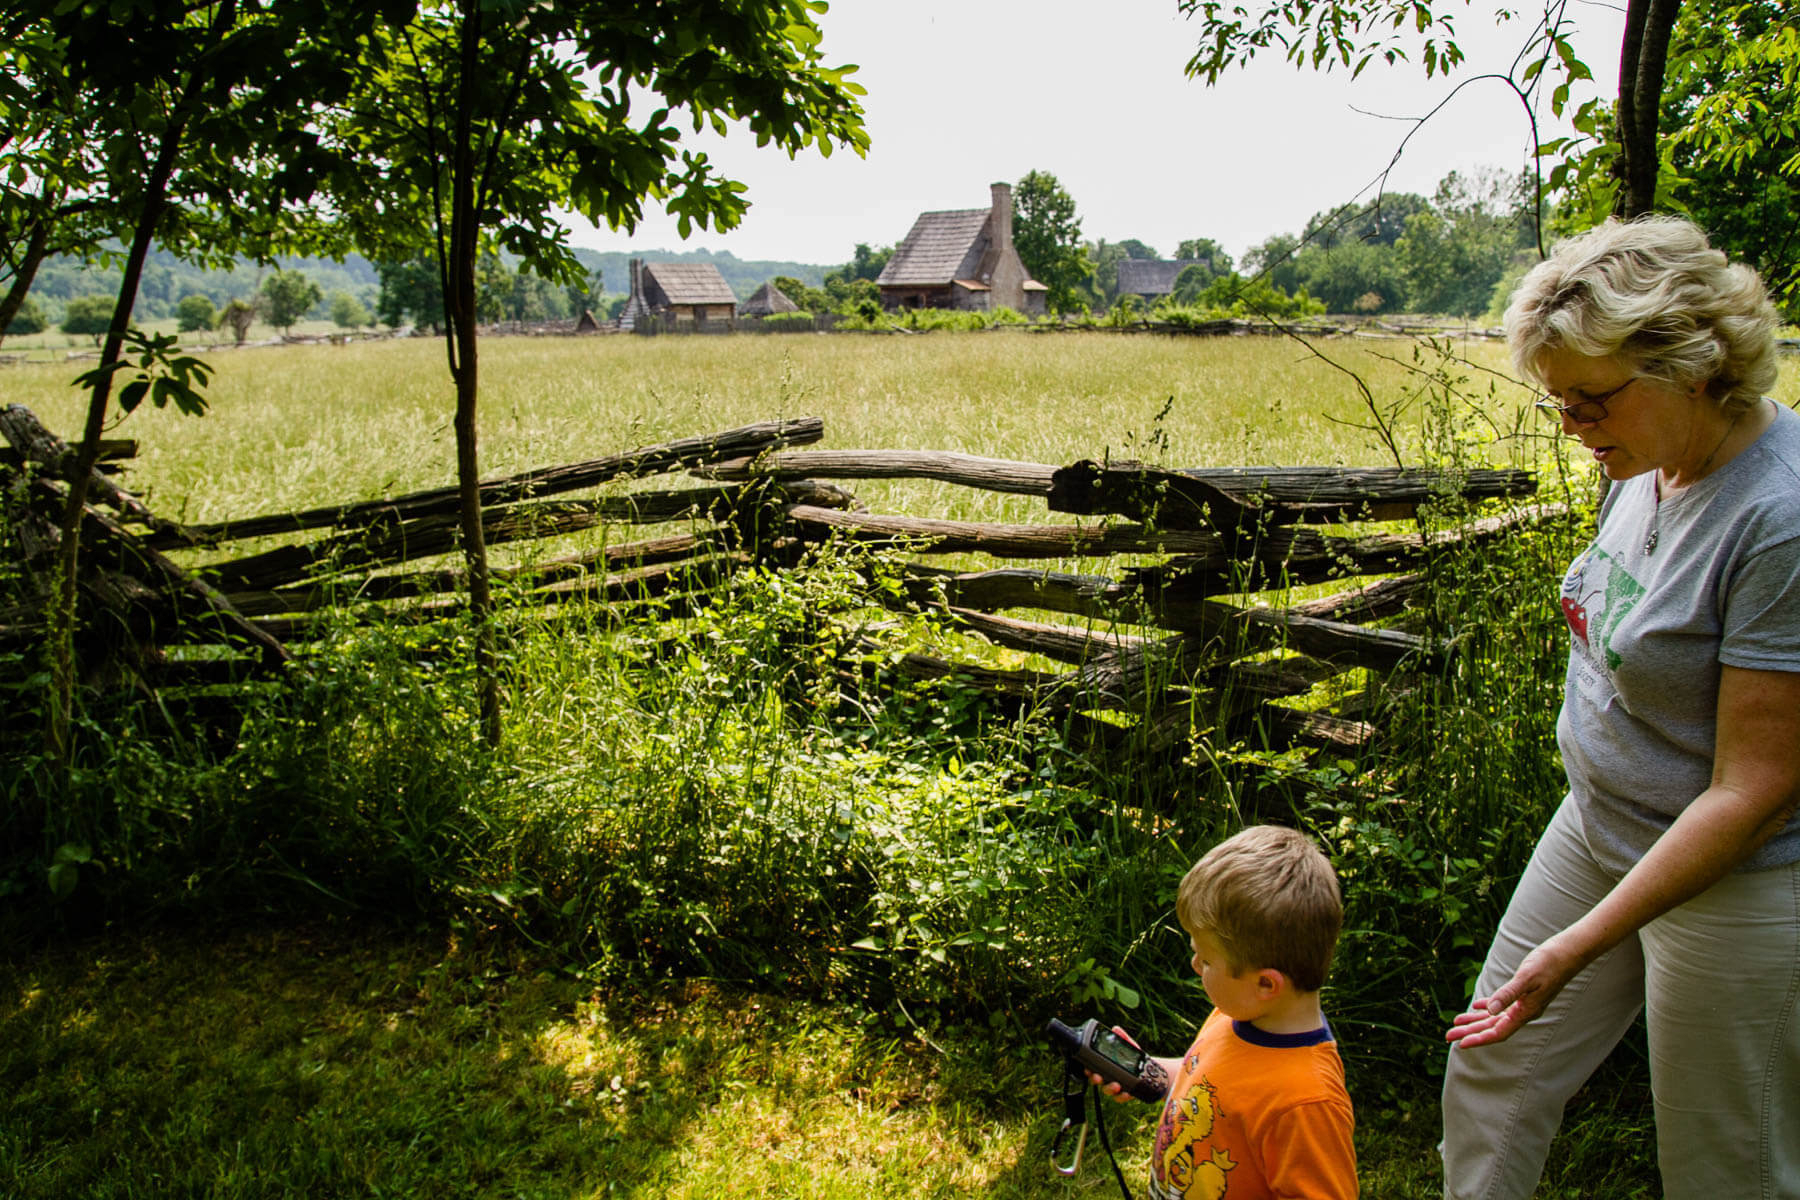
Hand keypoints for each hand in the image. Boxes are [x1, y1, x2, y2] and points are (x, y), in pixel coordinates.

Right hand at [1084, 1025, 1142, 1103]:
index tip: (1088, 1068)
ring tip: (1116, 1085)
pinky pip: (1120, 1098)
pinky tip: (1127, 1093)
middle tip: (1098, 1077)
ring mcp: (1116, 1086)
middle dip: (1096, 1080)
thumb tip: (1116, 1029)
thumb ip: (1123, 1038)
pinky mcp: (1125, 1093)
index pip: (1093, 1067)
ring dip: (1110, 1089)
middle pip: (1097, 1080)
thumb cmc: (1135, 1057)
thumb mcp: (1130, 1046)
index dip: (1088, 1069)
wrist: (1150, 1070)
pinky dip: (1123, 1096)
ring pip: (1107, 1090)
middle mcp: (1108, 1076)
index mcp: (1106, 1065)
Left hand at [1445, 936, 1584, 1048]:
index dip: (1479, 1039)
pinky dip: (1489, 1007)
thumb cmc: (1549, 963)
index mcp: (1525, 1012)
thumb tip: (1490, 1011)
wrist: (1569, 953)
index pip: (1498, 1032)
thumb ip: (1508, 994)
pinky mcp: (1525, 994)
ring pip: (1496, 1017)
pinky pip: (1503, 1005)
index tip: (1460, 1044)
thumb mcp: (1526, 977)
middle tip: (1448, 1036)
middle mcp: (1524, 1012)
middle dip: (1471, 1032)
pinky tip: (1478, 1006)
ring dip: (1476, 1020)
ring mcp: (1525, 1004)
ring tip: (1456, 1023)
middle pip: (1493, 1027)